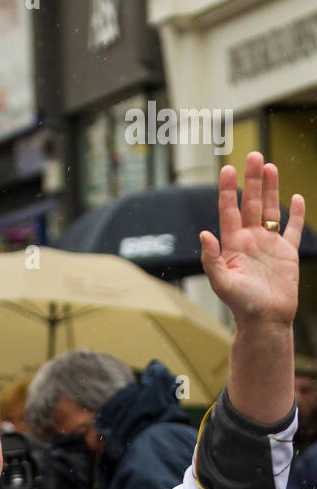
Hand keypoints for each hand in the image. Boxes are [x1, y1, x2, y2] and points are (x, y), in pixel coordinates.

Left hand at [200, 153, 303, 324]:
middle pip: (251, 203)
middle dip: (252, 180)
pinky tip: (297, 197)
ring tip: (269, 166)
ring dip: (271, 188)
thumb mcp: (222, 283)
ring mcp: (269, 245)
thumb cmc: (242, 305)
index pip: (229, 211)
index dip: (228, 191)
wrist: (265, 321)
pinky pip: (292, 229)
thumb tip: (204, 234)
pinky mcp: (287, 253)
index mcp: (233, 245)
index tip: (227, 169)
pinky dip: (296, 214)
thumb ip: (211, 259)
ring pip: (271, 210)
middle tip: (253, 155)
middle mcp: (250, 240)